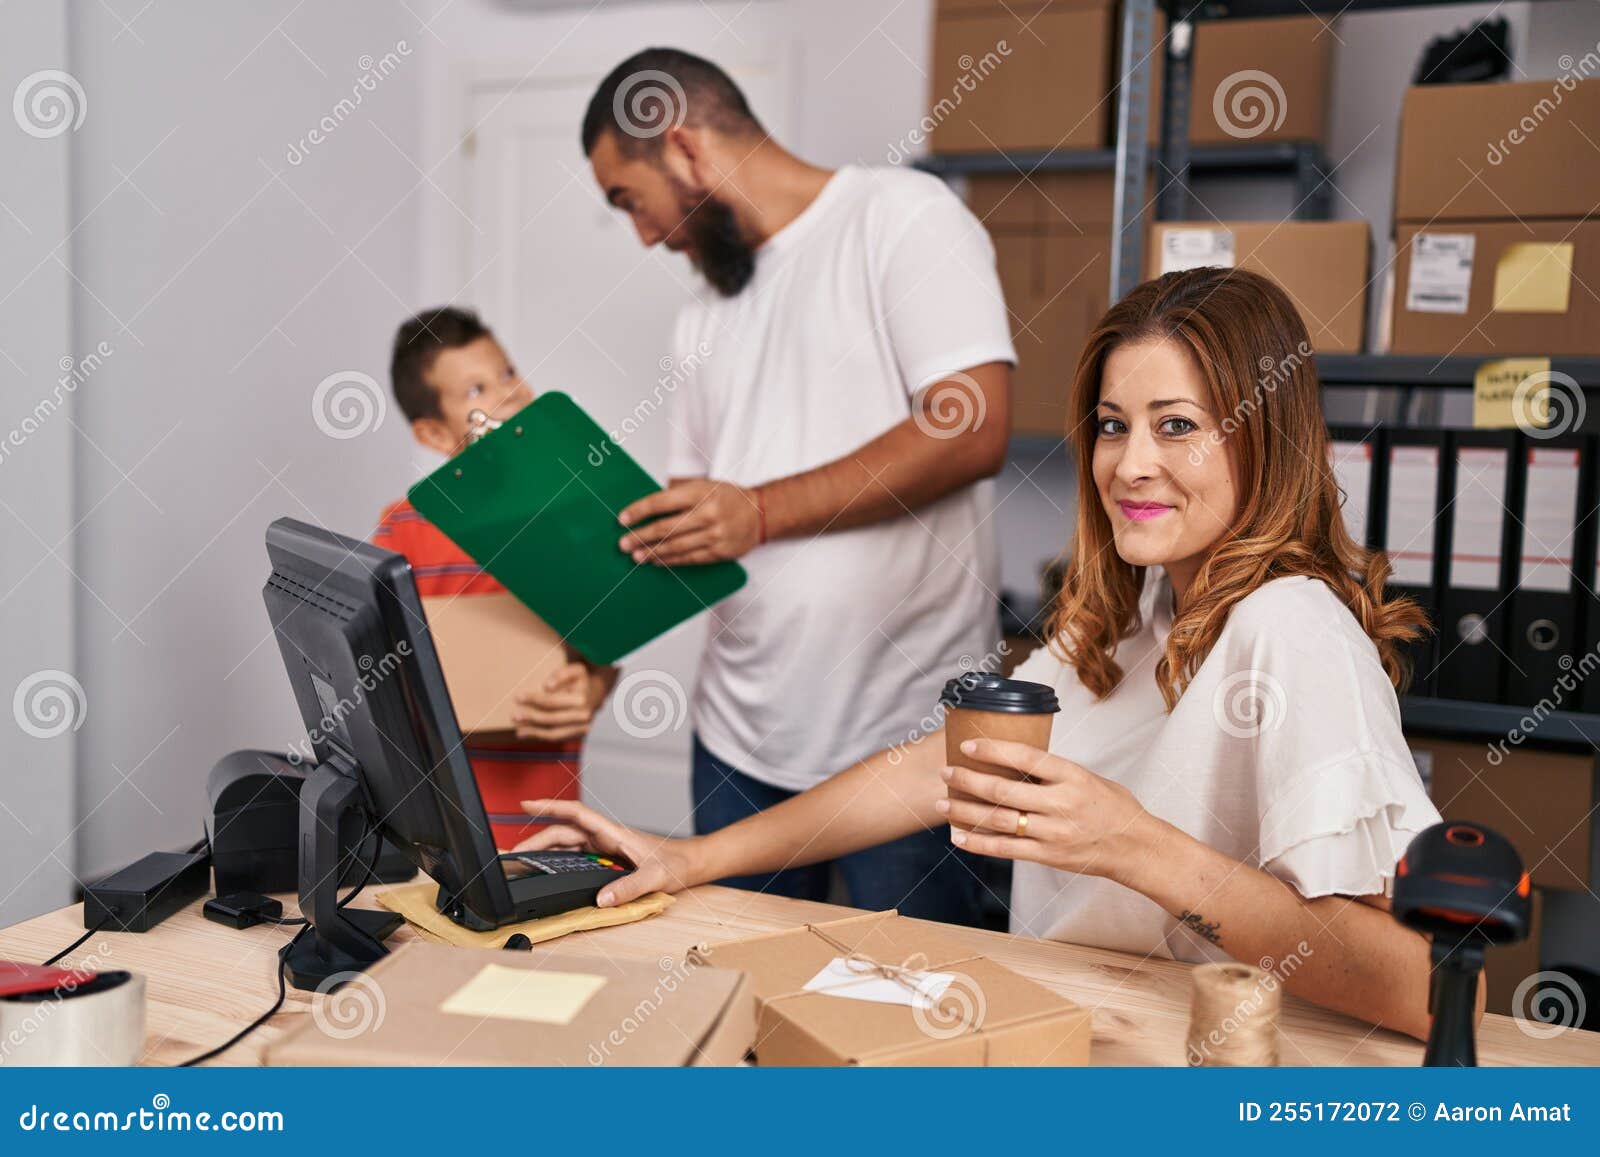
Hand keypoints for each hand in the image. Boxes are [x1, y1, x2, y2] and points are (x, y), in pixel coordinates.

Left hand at [511, 662, 595, 741]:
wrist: (598, 692)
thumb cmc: (582, 679)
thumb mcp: (575, 669)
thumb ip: (562, 674)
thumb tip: (547, 686)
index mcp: (581, 699)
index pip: (552, 702)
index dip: (534, 700)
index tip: (518, 697)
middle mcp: (583, 716)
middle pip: (552, 719)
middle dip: (531, 718)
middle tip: (514, 715)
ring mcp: (582, 728)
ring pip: (554, 733)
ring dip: (534, 732)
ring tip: (518, 730)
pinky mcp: (579, 735)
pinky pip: (557, 738)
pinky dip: (541, 737)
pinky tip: (528, 734)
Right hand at [514, 798, 703, 906]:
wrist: (689, 865)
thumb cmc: (676, 864)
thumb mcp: (655, 877)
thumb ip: (630, 888)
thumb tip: (603, 898)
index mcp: (613, 833)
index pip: (576, 814)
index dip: (551, 806)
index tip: (527, 802)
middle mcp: (605, 837)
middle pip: (564, 831)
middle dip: (537, 837)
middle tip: (513, 852)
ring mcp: (603, 848)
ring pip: (567, 843)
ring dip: (544, 849)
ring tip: (522, 861)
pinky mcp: (605, 859)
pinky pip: (575, 856)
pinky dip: (557, 859)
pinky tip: (546, 868)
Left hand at [618, 479, 761, 564]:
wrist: (761, 513)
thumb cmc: (727, 497)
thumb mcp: (704, 485)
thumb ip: (678, 495)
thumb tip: (645, 510)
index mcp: (700, 492)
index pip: (661, 502)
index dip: (639, 511)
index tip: (622, 519)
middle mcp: (708, 513)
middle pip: (665, 528)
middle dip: (640, 537)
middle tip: (623, 543)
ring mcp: (715, 535)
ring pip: (676, 547)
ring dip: (652, 552)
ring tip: (635, 556)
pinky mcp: (720, 552)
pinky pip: (690, 558)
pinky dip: (670, 560)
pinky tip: (656, 561)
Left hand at [934, 738, 1163, 883]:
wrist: (1135, 846)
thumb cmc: (1112, 806)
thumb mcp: (1087, 777)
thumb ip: (1053, 771)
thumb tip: (1013, 759)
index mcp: (1072, 777)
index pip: (1027, 757)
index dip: (994, 750)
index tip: (968, 745)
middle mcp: (1061, 804)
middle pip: (1004, 790)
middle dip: (968, 780)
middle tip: (946, 772)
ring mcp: (1053, 832)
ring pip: (999, 820)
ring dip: (965, 811)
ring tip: (943, 801)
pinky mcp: (1048, 855)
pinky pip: (1006, 849)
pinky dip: (978, 843)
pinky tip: (958, 836)